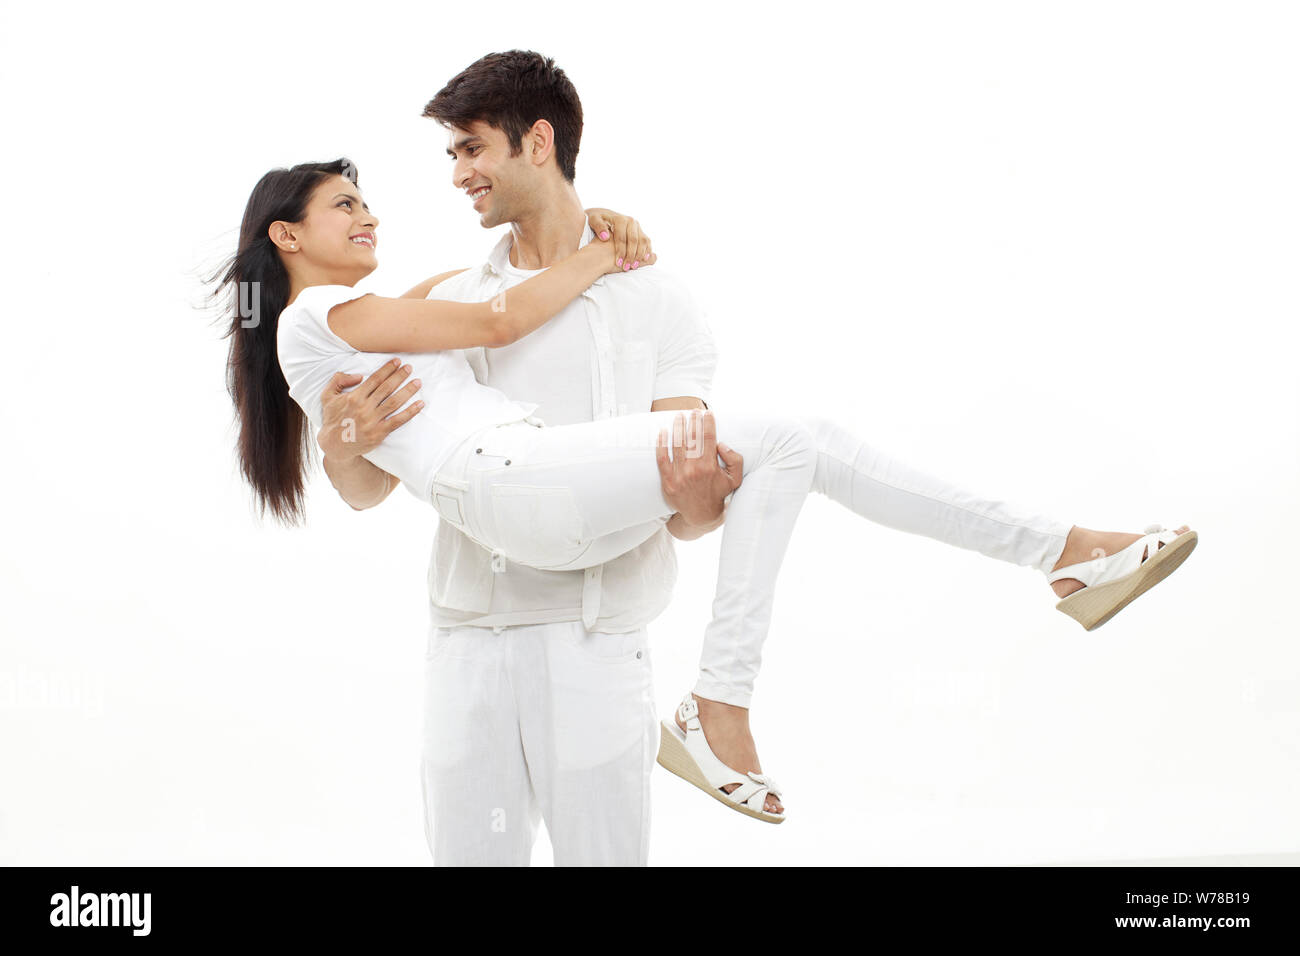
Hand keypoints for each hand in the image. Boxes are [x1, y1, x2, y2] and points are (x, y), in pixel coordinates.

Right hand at [317, 358, 423, 461]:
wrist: (334, 445)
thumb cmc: (332, 419)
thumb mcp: (327, 396)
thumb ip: (338, 380)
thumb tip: (358, 375)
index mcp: (354, 397)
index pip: (375, 379)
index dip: (387, 369)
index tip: (397, 362)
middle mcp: (365, 407)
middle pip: (387, 388)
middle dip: (400, 376)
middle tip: (410, 368)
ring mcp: (373, 421)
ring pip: (395, 402)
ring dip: (408, 391)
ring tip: (418, 382)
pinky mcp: (380, 433)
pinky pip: (398, 420)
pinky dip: (410, 412)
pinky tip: (420, 404)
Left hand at [584, 207, 656, 272]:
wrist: (604, 216)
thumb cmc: (597, 220)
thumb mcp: (594, 220)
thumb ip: (598, 226)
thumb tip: (605, 236)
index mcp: (620, 219)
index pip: (622, 238)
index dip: (620, 251)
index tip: (617, 263)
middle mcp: (631, 221)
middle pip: (633, 240)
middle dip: (630, 255)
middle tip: (626, 267)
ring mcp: (637, 226)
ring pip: (642, 241)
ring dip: (640, 255)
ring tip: (634, 266)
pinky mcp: (640, 231)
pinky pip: (646, 241)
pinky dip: (647, 251)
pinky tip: (644, 260)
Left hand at [655, 409, 742, 529]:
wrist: (700, 515)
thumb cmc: (718, 494)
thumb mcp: (735, 479)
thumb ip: (735, 460)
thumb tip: (722, 444)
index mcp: (710, 467)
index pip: (709, 438)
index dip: (708, 423)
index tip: (707, 413)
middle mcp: (694, 469)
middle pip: (692, 439)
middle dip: (693, 422)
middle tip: (693, 411)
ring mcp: (679, 475)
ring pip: (677, 445)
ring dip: (678, 428)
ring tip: (679, 416)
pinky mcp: (667, 481)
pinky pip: (662, 459)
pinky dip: (661, 445)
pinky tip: (662, 433)